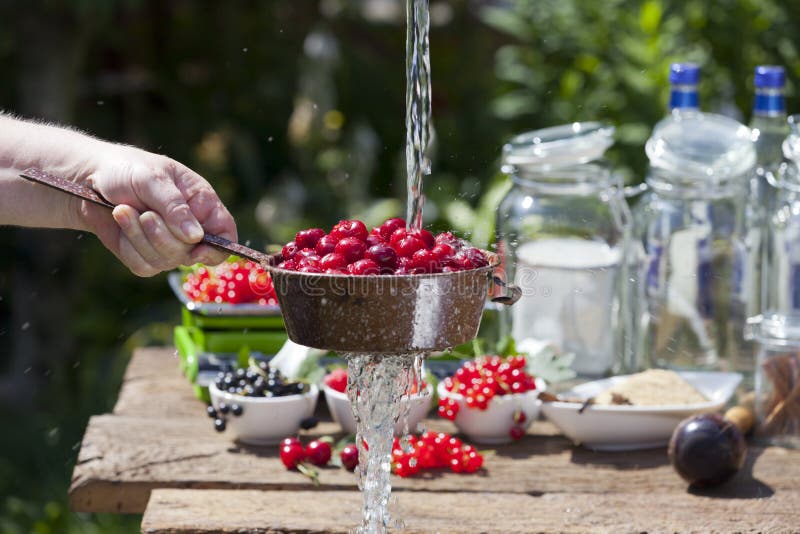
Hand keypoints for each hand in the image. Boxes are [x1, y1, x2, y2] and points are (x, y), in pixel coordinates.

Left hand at [75, 145, 236, 276]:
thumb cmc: (128, 169)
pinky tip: (121, 222)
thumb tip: (196, 237)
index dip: (217, 248)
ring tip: (123, 211)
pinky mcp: (144, 256)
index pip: (226, 234)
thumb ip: (175, 207)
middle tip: (145, 214)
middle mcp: (189, 228)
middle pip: (191, 252)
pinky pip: (143, 266)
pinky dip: (128, 246)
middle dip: (163, 235)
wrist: (89, 179)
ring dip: (140, 236)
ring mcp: (167, 245)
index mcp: (202, 205)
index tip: (197, 249)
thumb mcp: (153, 179)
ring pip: (165, 261)